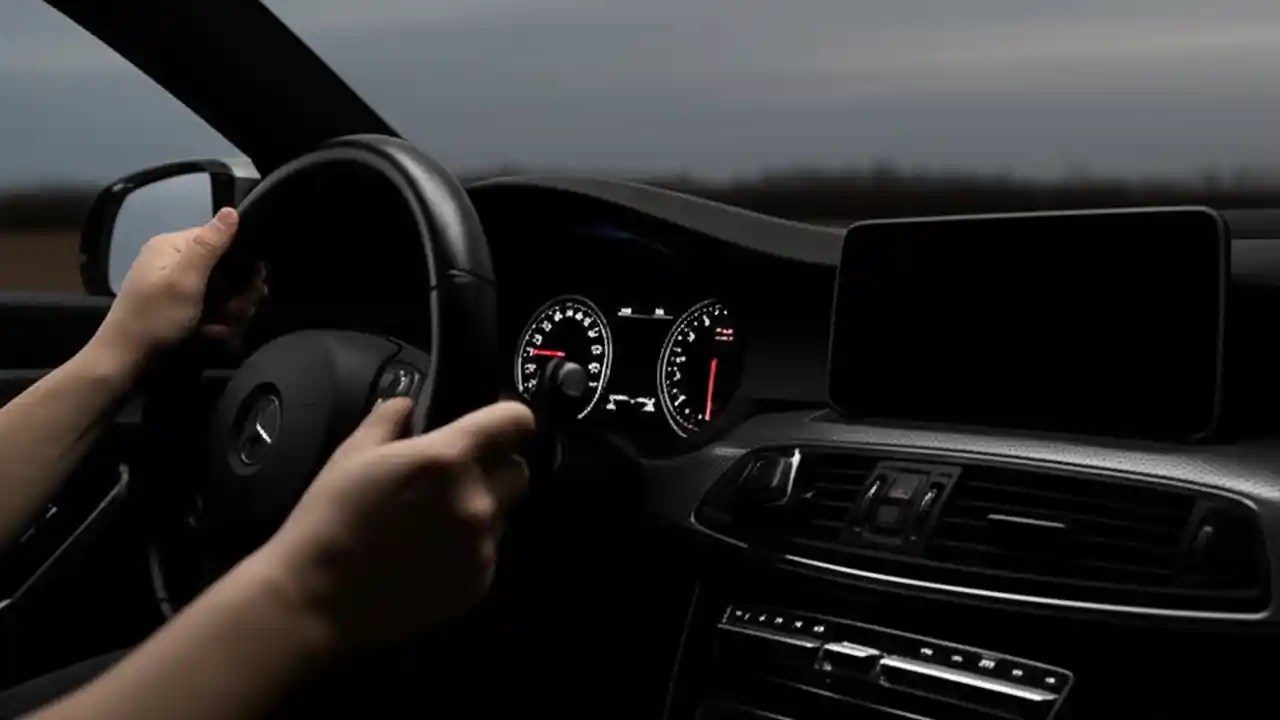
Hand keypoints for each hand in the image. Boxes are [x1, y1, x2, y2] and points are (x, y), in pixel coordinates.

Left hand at [93, 207, 266, 365]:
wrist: (127, 362)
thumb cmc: (154, 318)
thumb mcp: (184, 280)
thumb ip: (209, 246)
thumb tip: (232, 210)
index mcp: (173, 247)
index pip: (222, 239)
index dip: (241, 262)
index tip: (252, 286)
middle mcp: (177, 262)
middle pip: (228, 270)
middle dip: (237, 296)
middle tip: (232, 315)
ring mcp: (180, 286)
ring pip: (225, 294)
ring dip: (230, 314)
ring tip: (218, 331)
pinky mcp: (184, 308)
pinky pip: (214, 310)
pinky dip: (218, 324)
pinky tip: (212, 335)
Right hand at [257, 399, 534, 647]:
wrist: (316, 598)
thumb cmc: (330, 519)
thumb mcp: (353, 453)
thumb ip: (391, 417)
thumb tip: (409, 404)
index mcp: (448, 458)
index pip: (518, 422)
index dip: (506, 421)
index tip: (490, 428)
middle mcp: (477, 501)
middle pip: (518, 470)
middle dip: (493, 468)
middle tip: (452, 479)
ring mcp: (481, 546)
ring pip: (503, 514)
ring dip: (480, 510)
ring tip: (430, 523)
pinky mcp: (479, 583)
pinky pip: (488, 552)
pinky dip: (468, 549)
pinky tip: (426, 555)